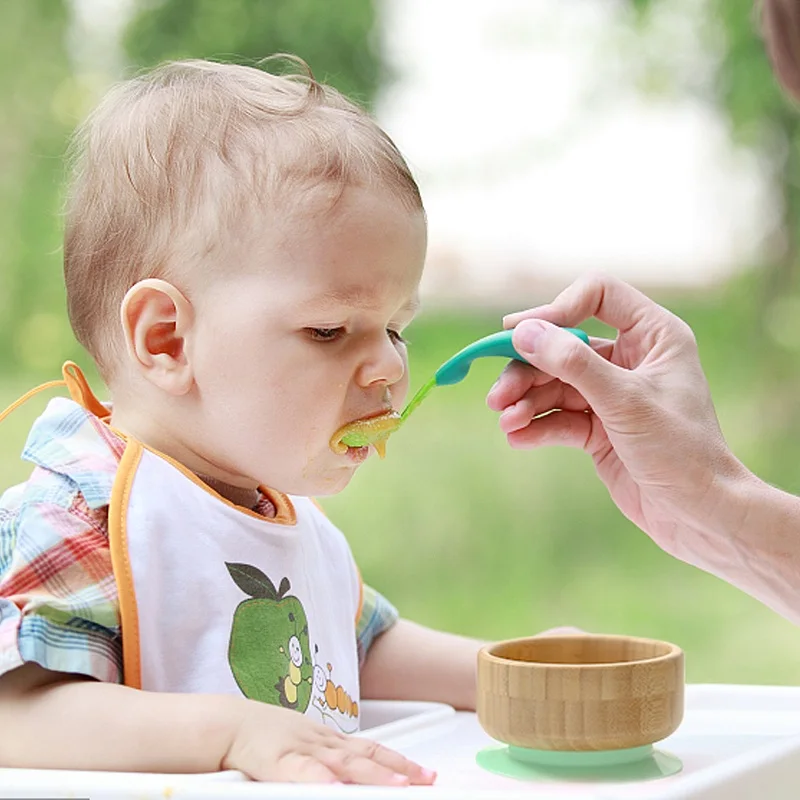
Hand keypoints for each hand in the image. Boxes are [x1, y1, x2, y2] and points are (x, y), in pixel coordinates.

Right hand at [222, 700, 435, 784]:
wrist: (226, 725)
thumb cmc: (259, 740)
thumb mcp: (297, 749)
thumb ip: (320, 764)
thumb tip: (343, 783)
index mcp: (325, 740)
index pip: (369, 749)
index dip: (397, 761)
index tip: (423, 773)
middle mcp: (320, 743)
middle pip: (366, 755)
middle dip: (399, 768)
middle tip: (426, 779)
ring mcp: (302, 750)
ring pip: (344, 763)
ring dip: (373, 775)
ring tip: (398, 785)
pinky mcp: (278, 762)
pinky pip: (304, 772)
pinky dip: (322, 780)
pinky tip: (337, 789)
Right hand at [486, 273, 750, 564]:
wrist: (699, 516)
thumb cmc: (680, 451)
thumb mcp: (624, 402)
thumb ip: (573, 363)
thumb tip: (522, 332)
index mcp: (653, 335)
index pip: (597, 295)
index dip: (555, 309)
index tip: (518, 334)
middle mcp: (631, 357)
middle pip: (563, 345)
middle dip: (528, 370)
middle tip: (498, 397)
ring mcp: (612, 394)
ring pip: (555, 384)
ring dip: (526, 402)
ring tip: (506, 422)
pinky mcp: (599, 428)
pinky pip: (559, 417)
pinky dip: (537, 426)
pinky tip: (517, 438)